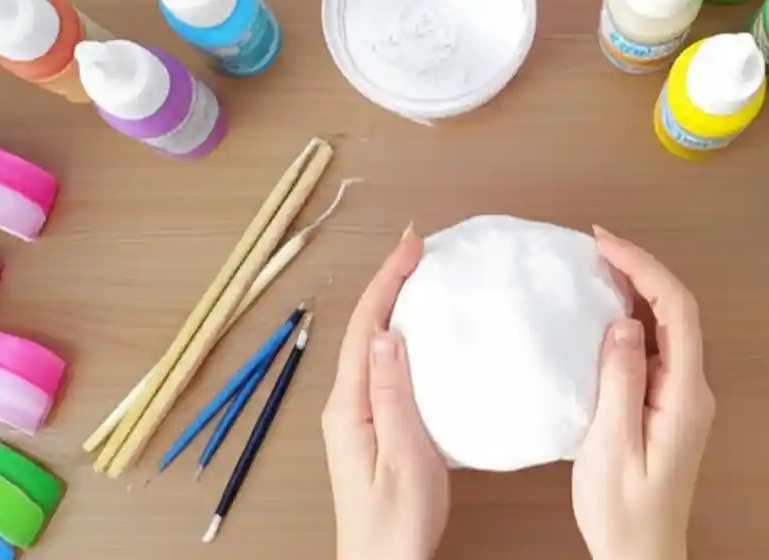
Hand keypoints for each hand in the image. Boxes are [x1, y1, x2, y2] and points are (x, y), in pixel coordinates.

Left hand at [323, 226, 448, 559]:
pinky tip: (422, 331)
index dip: (388, 282)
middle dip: (390, 283)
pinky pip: (382, 366)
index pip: (366, 328)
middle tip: (420, 248)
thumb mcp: (402, 457)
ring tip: (422, 275)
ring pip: (372, 344)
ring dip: (394, 305)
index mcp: (350, 407)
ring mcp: (356, 414)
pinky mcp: (371, 424)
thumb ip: (393, 395)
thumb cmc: (395, 522)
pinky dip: (401, 335)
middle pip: (365, 328)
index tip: (412, 246)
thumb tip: (386, 334)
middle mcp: (346, 404)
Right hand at [573, 226, 715, 559]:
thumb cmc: (624, 512)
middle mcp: (691, 389)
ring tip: (596, 263)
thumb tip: (625, 323)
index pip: (676, 312)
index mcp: (684, 396)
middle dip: (640, 267)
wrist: (641, 554)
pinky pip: (654, 345)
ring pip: (666, 324)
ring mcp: (681, 395)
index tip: (606, 245)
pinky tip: (603, 309)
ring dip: (636, 287)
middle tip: (596, 242)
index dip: (645, 268)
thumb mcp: (612, 447)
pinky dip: (631, 316)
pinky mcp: (665, 402)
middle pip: (676, 309)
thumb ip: (620, 382)